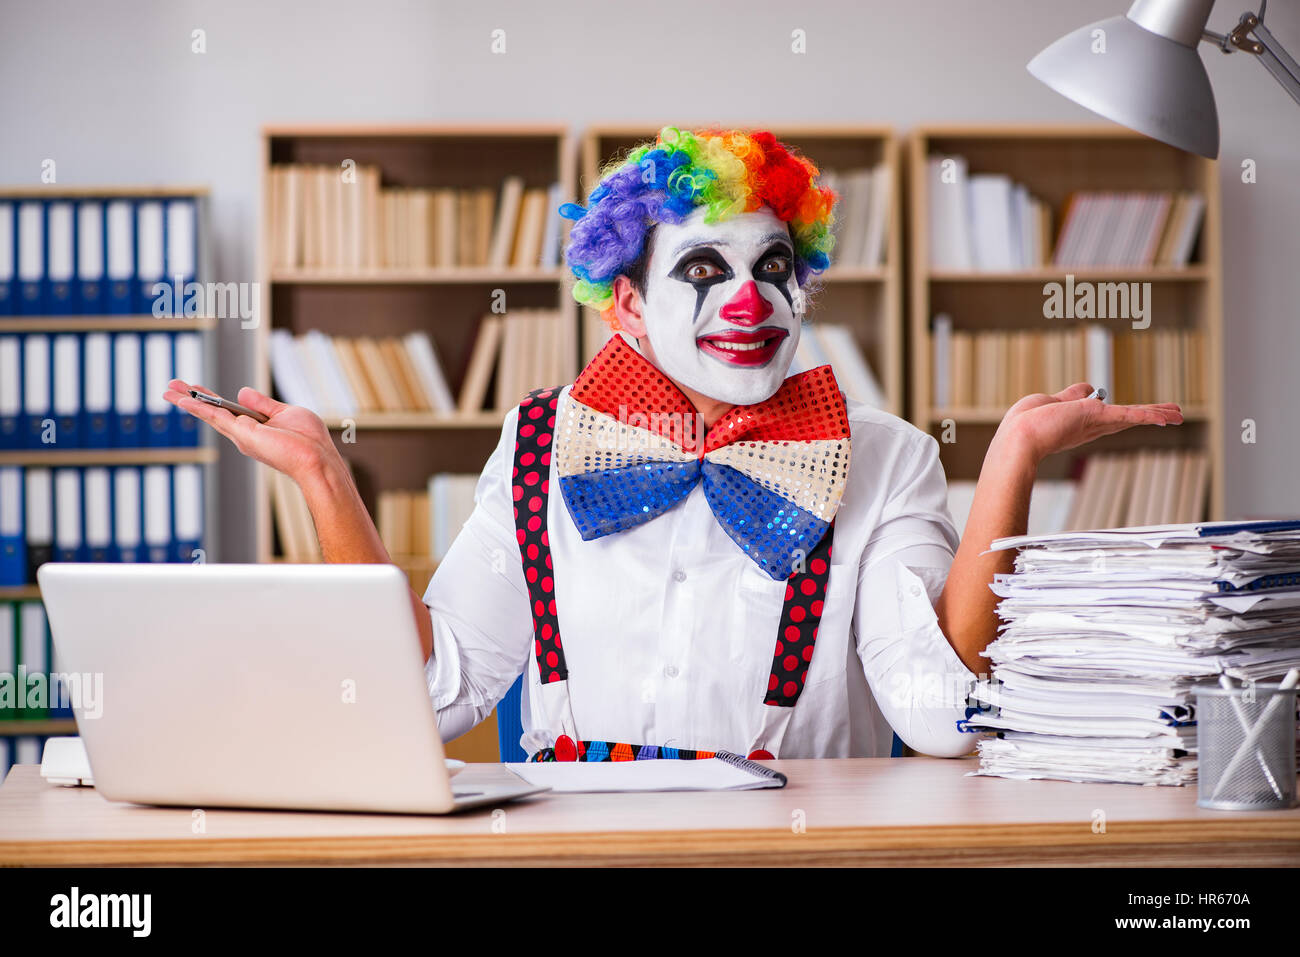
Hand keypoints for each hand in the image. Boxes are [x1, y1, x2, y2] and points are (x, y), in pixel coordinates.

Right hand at [163, 380, 337, 483]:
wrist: (316, 458)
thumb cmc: (308, 440)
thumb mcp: (285, 412)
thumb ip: (262, 404)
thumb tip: (241, 392)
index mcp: (255, 428)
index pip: (228, 411)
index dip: (211, 399)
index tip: (196, 388)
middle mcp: (244, 434)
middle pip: (212, 413)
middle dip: (192, 399)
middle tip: (170, 388)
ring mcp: (241, 435)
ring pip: (209, 414)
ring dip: (188, 401)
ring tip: (168, 390)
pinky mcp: (242, 434)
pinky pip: (216, 417)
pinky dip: (198, 407)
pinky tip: (183, 400)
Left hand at [996, 382, 1182, 465]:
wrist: (1019, 439)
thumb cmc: (1026, 422)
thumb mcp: (1051, 400)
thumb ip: (1073, 395)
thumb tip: (1088, 387)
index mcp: (1081, 422)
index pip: (1112, 417)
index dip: (1131, 413)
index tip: (1148, 414)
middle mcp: (1092, 425)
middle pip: (1128, 417)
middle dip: (1152, 415)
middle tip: (1175, 416)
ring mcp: (1096, 422)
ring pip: (1133, 416)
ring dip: (1158, 414)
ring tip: (1179, 415)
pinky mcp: (1097, 417)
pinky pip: (1129, 414)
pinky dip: (1149, 415)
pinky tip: (1168, 418)